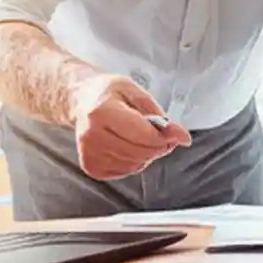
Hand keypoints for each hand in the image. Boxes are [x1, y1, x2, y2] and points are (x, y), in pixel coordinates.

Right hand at [69, 74, 191, 180]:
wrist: (81, 101)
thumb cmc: (109, 93)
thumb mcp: (135, 91)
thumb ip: (158, 114)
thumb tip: (181, 137)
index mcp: (102, 112)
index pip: (144, 135)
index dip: (167, 137)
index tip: (182, 136)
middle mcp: (92, 135)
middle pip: (141, 152)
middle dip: (160, 145)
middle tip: (164, 135)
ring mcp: (89, 154)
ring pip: (135, 164)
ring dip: (148, 154)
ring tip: (144, 137)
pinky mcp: (91, 167)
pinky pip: (126, 171)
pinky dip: (135, 161)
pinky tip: (130, 146)